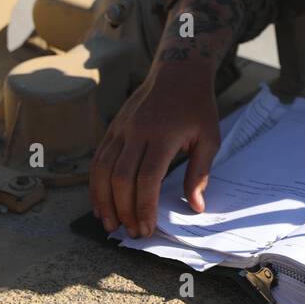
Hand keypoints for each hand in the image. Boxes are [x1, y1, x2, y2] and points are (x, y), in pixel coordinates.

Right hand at [88, 62, 220, 238]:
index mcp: (163, 135)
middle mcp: (137, 131)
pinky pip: (98, 159)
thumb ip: (200, 173)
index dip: (144, 207)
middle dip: (123, 209)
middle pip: (120, 177)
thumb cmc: (197, 107)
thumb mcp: (209, 138)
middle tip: (131, 232)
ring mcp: (121, 129)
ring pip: (102, 169)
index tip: (148, 228)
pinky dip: (95, 184)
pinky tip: (100, 203)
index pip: (147, 178)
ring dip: (103, 201)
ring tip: (110, 224)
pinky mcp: (113, 128)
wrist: (178, 71)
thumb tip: (196, 207)